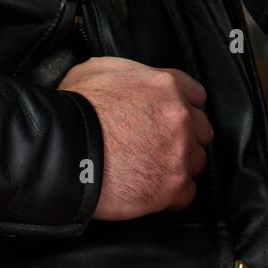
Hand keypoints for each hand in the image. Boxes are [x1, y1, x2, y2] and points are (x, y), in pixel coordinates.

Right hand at [58, 57, 212, 219]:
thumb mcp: (98, 70)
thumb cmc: (75, 110)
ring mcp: (179, 152)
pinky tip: (156, 194)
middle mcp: (179, 117)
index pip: (195, 95)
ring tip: (155, 172)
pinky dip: (174, 196)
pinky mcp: (172, 186)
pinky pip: (188, 194)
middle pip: (201, 130)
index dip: (184, 109)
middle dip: (185, 139)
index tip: (173, 119)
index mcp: (166, 86)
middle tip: (161, 148)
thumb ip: (126, 73)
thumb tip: (121, 80)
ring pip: (197, 162)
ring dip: (181, 167)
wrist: (65, 148)